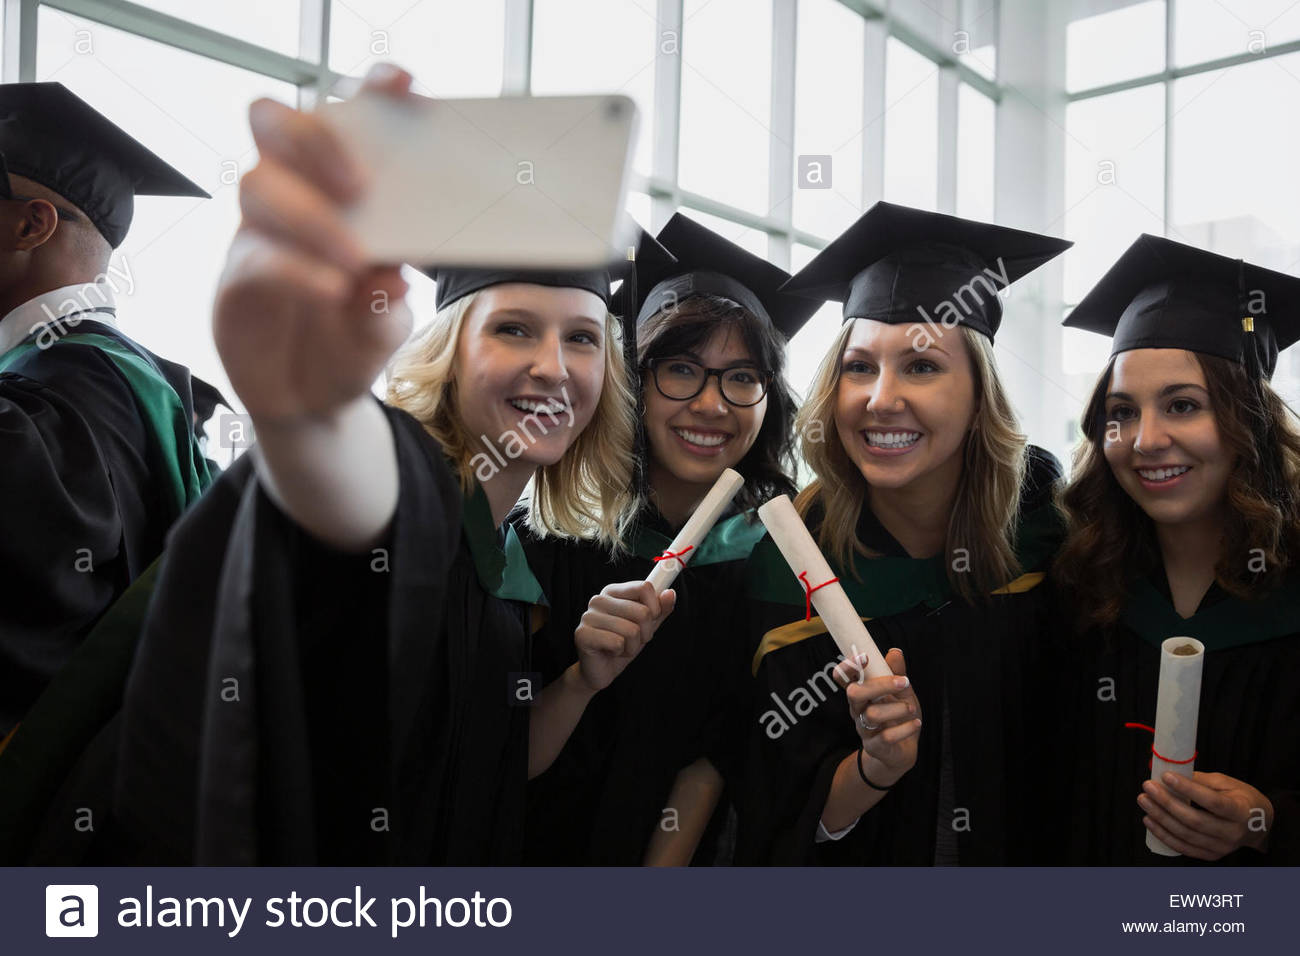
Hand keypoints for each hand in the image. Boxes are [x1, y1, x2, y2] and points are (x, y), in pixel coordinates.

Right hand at [215, 63, 415, 424]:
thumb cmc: (354, 337)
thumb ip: (390, 296)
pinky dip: (298, 270)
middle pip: (278, 126)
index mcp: (339, 188)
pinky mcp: (236, 278)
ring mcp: (259, 234)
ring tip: (355, 259)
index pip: (343, 119)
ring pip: (259, 186)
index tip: (404, 88)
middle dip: (319, 141)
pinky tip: (333, 290)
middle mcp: (294, 196)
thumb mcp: (390, 321)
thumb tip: (391, 268)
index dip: (369, 92)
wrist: (317, 399)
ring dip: (312, 217)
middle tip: (362, 185)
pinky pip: (256, 257)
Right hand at [574, 581, 676, 692]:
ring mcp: (588, 616)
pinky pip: (617, 642)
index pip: (644, 587)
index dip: (655, 608)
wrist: (602, 669)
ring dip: (633, 646)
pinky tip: (610, 652)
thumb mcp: (647, 625)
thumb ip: (660, 609)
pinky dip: (620, 652)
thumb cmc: (623, 644)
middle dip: (645, 633)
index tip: (650, 620)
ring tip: (621, 647)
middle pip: (642, 612)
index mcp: (613, 591)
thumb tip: (670, 593)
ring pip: (632, 630)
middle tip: (632, 639)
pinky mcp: (582, 634)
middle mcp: (599, 599)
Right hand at [837, 647, 920, 787]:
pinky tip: (915, 723)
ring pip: (872, 714)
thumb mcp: (902, 692)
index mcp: (861, 693)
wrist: (902, 751)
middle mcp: (857, 710)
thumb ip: (897, 673)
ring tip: (911, 709)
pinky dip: (905, 728)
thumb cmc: (899, 716)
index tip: (866, 656)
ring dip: (897, 708)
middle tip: (903, 682)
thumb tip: (895, 652)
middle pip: (855, 693)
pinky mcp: (875, 746)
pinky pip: (886, 736)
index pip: (843, 677)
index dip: (849, 666)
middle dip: (879, 685)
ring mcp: (864, 729)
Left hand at [1139, 771, 1275, 859]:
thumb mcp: (1227, 783)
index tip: (1166, 776)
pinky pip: (1184, 848)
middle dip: (1167, 803)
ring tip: (1144, 801)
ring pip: (1186, 835)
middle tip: (1148, 787)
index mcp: (1240, 811)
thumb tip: (1170, 772)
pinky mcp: (1211, 855)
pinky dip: (1164, 835)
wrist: (1258, 825)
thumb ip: (1201, 780)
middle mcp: (1233, 833)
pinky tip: (1149, 820)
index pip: (1212, 802)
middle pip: (1195, 821)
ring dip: (1160, 818)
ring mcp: (1222, 847)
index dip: (1188, 789)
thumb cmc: (1240, 798)